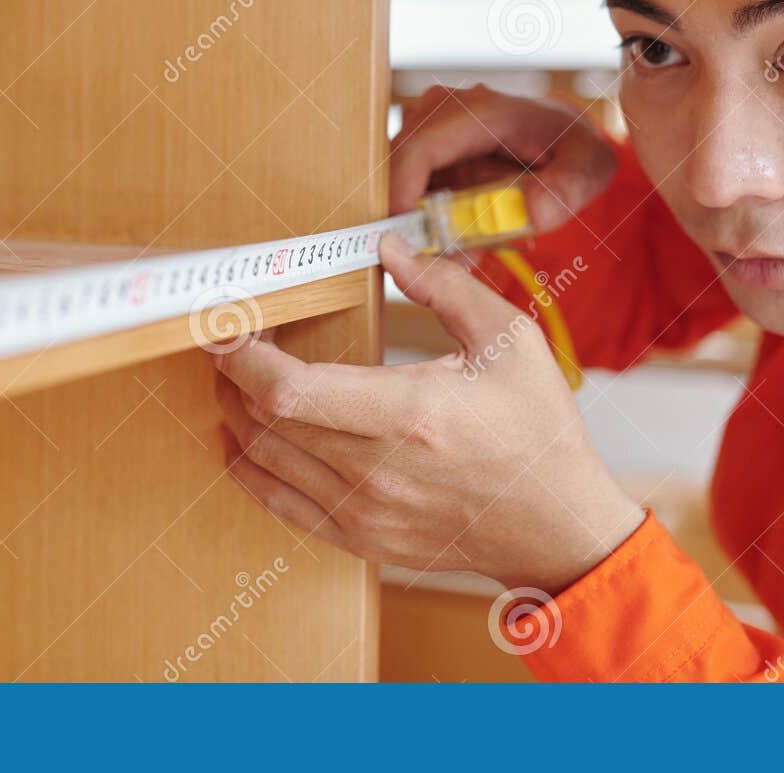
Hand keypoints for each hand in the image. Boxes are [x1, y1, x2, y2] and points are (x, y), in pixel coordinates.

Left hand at [213, 232, 642, 593]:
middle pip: (264, 421)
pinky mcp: (361, 538)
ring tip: (235, 378)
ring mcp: (365, 512)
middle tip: (230, 338)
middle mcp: (376, 469)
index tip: (225, 324)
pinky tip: (241, 440)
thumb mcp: (509, 341)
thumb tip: (388, 246)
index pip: (289, 389)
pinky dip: (250, 468)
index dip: (241, 355)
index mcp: (411, 414)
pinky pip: (281, 504)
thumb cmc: (538, 431)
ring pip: (263, 461)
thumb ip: (444, 287)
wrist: (558, 528)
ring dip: (236, 414)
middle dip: (232, 374)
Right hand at [389, 84, 617, 232]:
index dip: (402, 201)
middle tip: (457, 262)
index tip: (411, 247)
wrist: (563, 134)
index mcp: (478, 111)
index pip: (416, 153)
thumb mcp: (589, 166)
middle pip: (398, 174)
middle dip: (417, 225)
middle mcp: (442, 111)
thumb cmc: (573, 146)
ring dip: (431, 228)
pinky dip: (435, 224)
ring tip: (477, 250)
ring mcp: (428, 129)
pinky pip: (413, 194)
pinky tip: (471, 239)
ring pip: (403, 190)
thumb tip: (532, 215)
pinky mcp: (423, 150)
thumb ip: (566, 190)